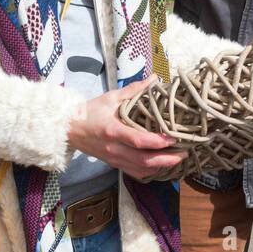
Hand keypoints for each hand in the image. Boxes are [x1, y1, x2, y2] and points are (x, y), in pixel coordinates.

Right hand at [65, 76, 186, 181]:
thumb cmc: (89, 111)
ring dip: (161, 167)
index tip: (174, 138)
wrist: (69, 129)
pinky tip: (160, 166)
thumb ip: (134, 90)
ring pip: (141, 170)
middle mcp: (114, 149)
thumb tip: (154, 78)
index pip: (139, 141)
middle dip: (166, 159)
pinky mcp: (113, 164)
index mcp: (113, 131)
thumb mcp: (110, 97)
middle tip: (183, 153)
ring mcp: (113, 159)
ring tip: (176, 159)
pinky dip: (149, 172)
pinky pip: (134, 173)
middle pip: (144, 161)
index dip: (158, 142)